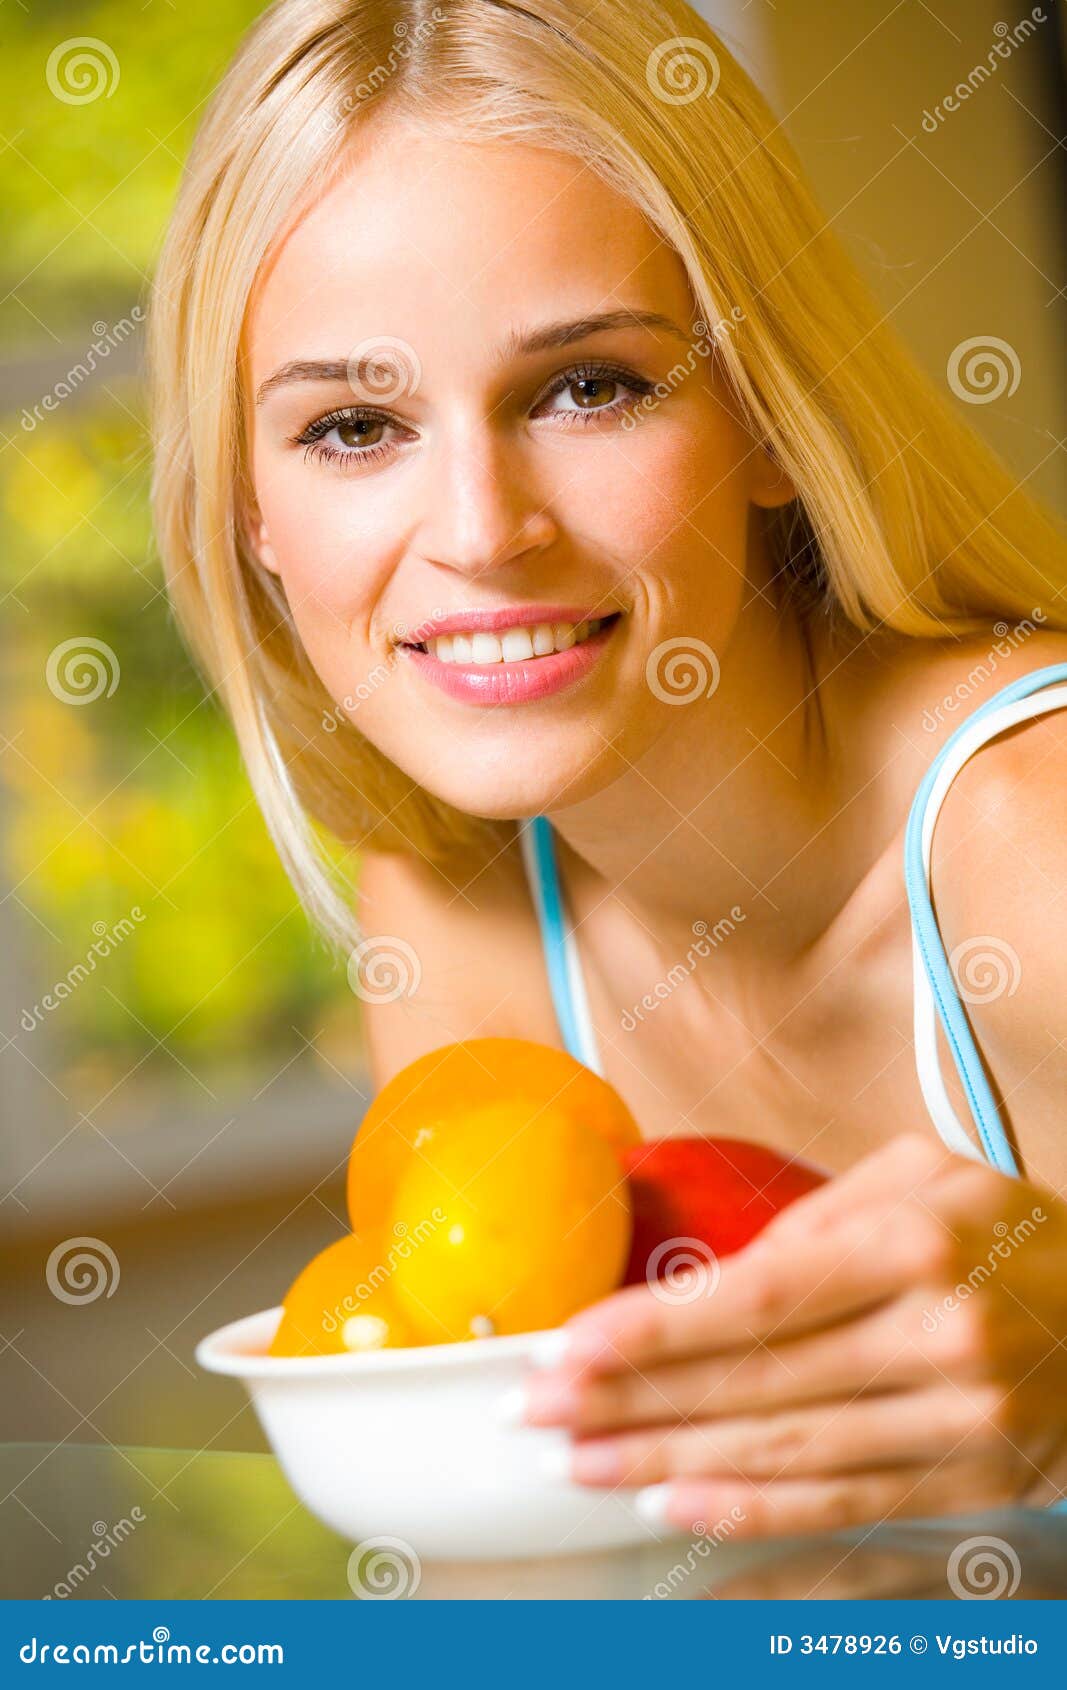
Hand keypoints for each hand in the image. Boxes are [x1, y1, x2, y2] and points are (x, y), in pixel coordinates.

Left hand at [517, 1133, 1066, 1539]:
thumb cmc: (1008, 1235)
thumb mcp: (926, 1176)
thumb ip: (818, 1215)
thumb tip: (711, 1276)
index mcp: (916, 1244)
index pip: (756, 1296)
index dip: (650, 1331)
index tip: (565, 1351)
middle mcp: (942, 1338)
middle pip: (755, 1384)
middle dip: (631, 1401)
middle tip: (540, 1413)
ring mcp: (965, 1427)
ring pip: (787, 1456)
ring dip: (671, 1463)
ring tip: (585, 1464)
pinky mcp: (976, 1493)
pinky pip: (847, 1513)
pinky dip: (757, 1518)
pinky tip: (681, 1509)